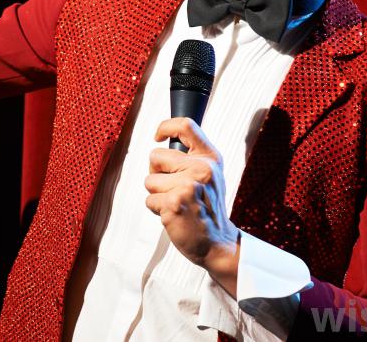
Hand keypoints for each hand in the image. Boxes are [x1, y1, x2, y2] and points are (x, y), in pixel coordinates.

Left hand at [145, 118, 240, 281]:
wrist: (217, 242)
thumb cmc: (207, 208)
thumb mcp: (209, 176)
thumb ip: (191, 157)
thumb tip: (161, 140)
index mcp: (210, 158)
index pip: (186, 125)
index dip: (166, 127)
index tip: (158, 137)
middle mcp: (202, 169)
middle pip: (155, 156)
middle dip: (157, 174)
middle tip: (175, 190)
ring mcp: (188, 185)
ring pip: (149, 180)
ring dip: (157, 195)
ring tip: (177, 204)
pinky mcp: (174, 202)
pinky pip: (149, 200)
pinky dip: (156, 210)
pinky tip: (175, 215)